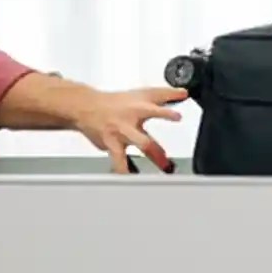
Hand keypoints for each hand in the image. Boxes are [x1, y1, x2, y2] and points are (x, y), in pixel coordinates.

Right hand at [72, 87, 188, 172]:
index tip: (178, 117)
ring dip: (133, 168)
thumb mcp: (144, 94)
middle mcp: (128, 125)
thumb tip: (183, 93)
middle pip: (142, 140)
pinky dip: (123, 171)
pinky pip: (116, 162)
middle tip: (167, 164)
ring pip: (123, 156)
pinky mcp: (109, 147)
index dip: (166, 113)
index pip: (154, 110)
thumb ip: (166, 95)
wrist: (87, 107)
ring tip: (145, 177)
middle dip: (155, 153)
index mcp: (138, 110)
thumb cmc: (118, 102)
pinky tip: (129, 179)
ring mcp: (117, 138)